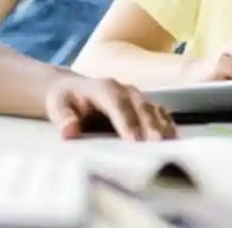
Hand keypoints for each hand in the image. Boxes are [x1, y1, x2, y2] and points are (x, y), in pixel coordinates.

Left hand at [43, 74, 174, 140]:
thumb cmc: (65, 100)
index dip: (126, 120)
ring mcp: (136, 96)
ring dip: (162, 125)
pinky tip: (174, 139)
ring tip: (170, 143)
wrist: (71, 89)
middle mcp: (123, 89)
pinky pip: (159, 113)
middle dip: (149, 124)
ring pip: (152, 109)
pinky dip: (167, 124)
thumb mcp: (57, 106)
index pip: (116, 103)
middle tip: (158, 143)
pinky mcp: (143, 105)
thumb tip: (69, 131)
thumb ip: (64, 118)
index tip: (133, 139)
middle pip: (139, 106)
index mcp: (103, 87)